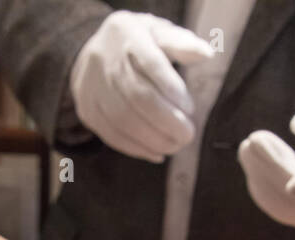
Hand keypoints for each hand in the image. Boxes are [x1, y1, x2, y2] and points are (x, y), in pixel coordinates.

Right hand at [69, 10, 213, 162]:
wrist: (95, 52)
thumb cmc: (138, 43)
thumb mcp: (158, 32)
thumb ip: (182, 43)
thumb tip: (207, 54)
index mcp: (126, 34)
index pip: (151, 63)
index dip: (171, 89)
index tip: (190, 108)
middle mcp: (104, 60)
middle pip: (138, 97)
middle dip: (167, 120)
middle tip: (188, 134)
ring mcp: (91, 87)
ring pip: (124, 120)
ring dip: (154, 139)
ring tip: (175, 145)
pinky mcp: (87, 110)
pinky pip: (112, 135)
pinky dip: (137, 148)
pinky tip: (157, 152)